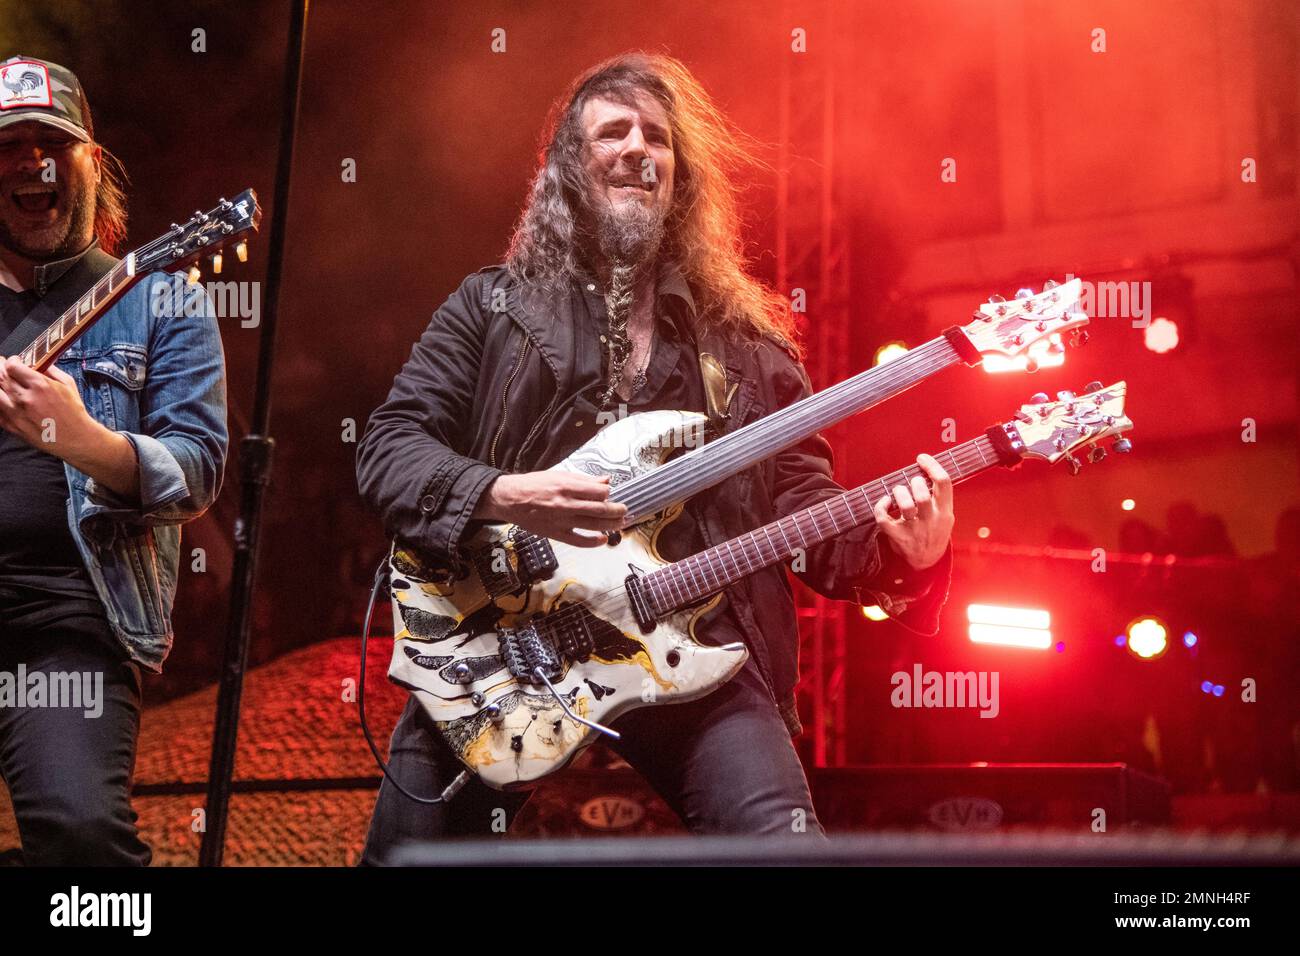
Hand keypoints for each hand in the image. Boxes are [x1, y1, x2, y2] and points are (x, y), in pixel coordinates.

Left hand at [0, 356, 97, 453]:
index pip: (12, 366)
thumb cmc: (74, 412)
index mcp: (40, 385)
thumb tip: (36, 362)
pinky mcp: (12, 426)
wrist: (76, 438)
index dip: (11, 361)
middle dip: (1, 369)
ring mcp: (16, 413)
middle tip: (4, 368)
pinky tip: (5, 399)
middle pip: (0, 377)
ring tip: (4, 383)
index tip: (14, 362)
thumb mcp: (68, 384)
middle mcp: (25, 398)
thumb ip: (50, 370)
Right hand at [473, 471, 627, 547]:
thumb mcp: (558, 474)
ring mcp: (561, 521)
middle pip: (600, 510)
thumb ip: (583, 479)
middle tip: (624, 510)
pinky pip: (579, 541)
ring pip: (594, 525)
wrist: (510, 499)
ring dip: (612, 525)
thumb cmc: (533, 484)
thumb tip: (605, 482)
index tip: (608, 494)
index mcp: (566, 486)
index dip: (608, 493)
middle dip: (617, 510)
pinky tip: (603, 539)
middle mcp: (566, 504)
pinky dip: (594, 542)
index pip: (598, 492)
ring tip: (621, 523)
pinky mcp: (556, 533)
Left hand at [872, 453, 953, 570]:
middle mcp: (931, 520)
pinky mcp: (898, 537)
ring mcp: (915, 530)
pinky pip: (884, 520)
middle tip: (911, 482)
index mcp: (945, 512)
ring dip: (898, 493)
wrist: (928, 562)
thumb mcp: (944, 515)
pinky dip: (880, 507)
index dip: (932, 466)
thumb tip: (926, 468)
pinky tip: (885, 502)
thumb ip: (939, 496)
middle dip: (914, 483)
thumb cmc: (933, 531)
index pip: (944, 483)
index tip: (921, 458)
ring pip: (905, 506)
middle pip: (923, 496)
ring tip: (898, 491)